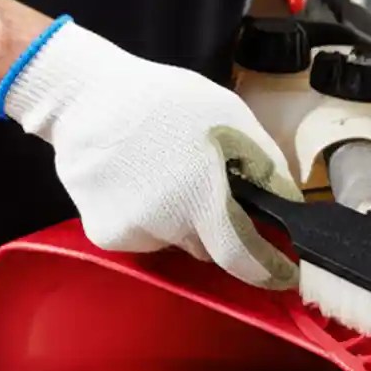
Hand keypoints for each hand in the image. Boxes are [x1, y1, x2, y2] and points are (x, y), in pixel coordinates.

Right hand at [0, 17, 302, 287]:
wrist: (82, 97)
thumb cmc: (166, 102)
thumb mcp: (232, 117)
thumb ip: (266, 165)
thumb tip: (288, 205)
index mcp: (202, 197)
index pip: (242, 257)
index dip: (266, 268)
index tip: (282, 272)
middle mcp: (167, 226)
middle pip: (209, 248)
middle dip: (219, 231)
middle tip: (208, 190)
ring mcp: (133, 234)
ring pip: (176, 241)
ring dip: (181, 221)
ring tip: (164, 175)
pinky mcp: (105, 235)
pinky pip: (145, 237)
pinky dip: (149, 219)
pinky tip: (135, 184)